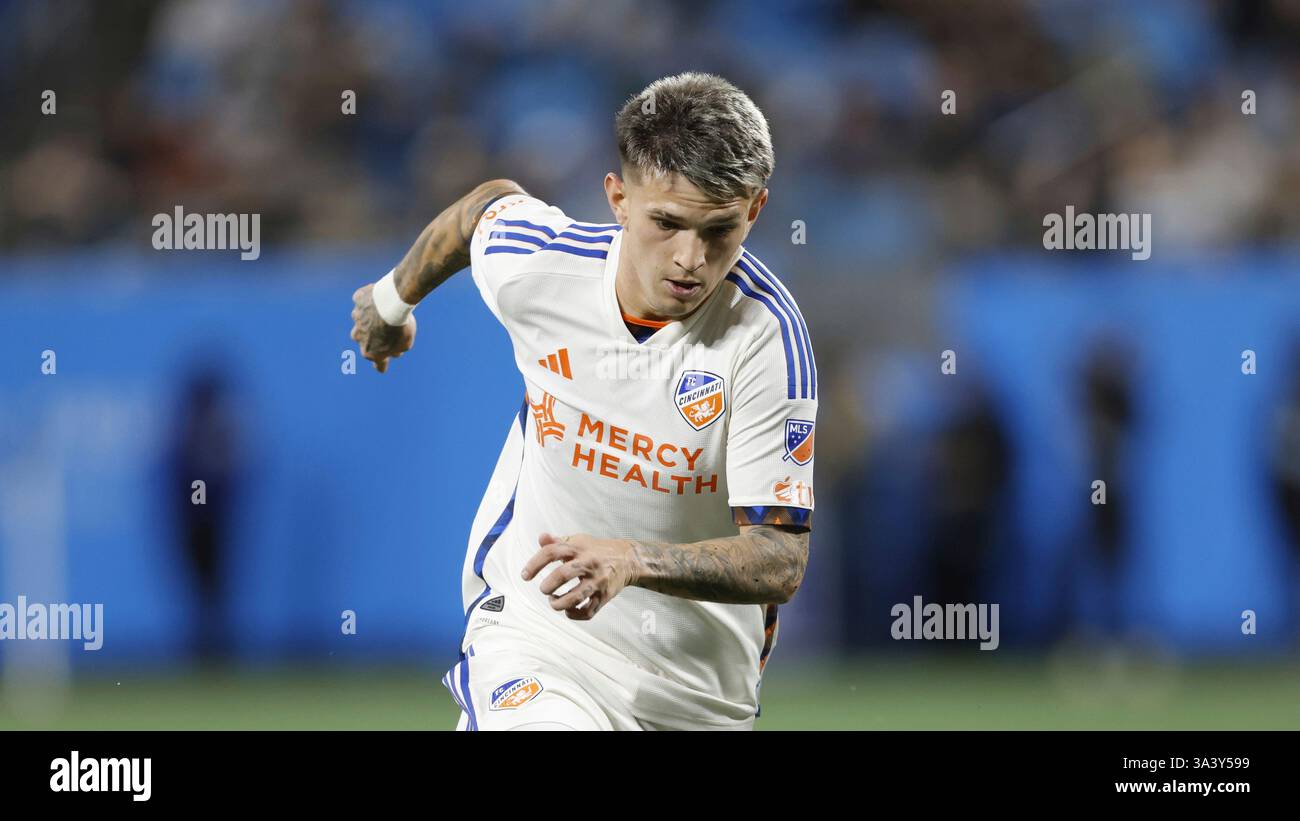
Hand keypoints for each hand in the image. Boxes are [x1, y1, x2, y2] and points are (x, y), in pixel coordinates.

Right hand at [350, 283, 415, 372]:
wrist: (392, 303)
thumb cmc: (400, 326)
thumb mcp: (406, 343)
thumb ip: (398, 350)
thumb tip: (396, 352)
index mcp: (370, 353)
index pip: (378, 364)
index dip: (382, 365)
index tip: (383, 367)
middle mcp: (359, 337)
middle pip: (366, 340)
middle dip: (374, 337)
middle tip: (387, 330)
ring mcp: (356, 318)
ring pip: (363, 318)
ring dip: (371, 317)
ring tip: (386, 310)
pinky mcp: (358, 300)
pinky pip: (363, 300)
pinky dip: (370, 299)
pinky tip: (380, 295)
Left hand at [521, 532, 637, 619]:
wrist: (628, 559)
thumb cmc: (597, 550)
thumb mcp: (579, 541)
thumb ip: (558, 541)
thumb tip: (541, 538)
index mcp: (579, 548)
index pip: (552, 552)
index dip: (534, 563)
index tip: (525, 576)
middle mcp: (588, 563)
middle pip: (563, 574)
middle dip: (548, 586)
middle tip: (544, 589)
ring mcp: (598, 581)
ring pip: (576, 597)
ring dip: (559, 604)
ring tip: (553, 601)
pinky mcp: (605, 596)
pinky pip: (588, 612)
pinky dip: (574, 615)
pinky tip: (568, 610)